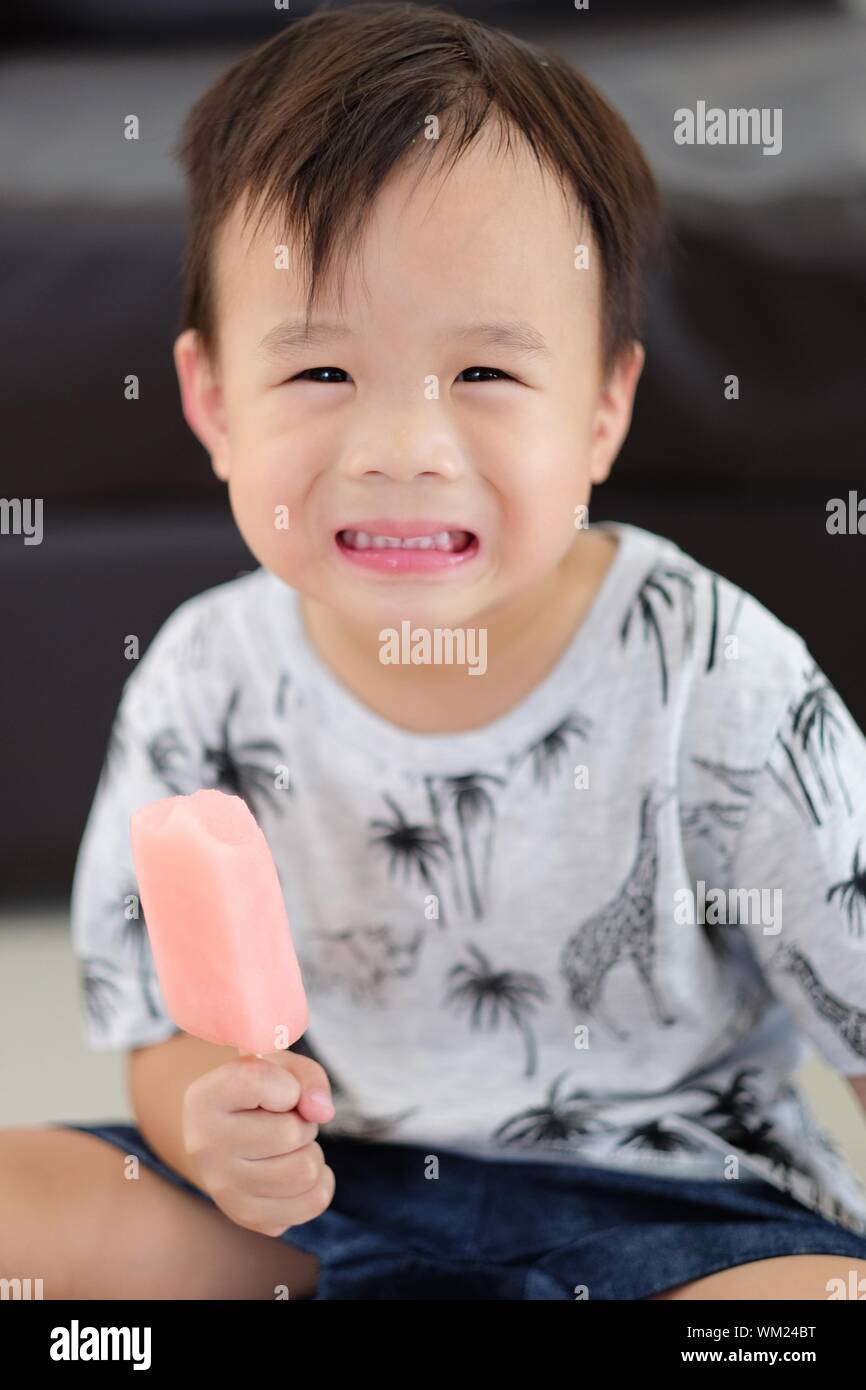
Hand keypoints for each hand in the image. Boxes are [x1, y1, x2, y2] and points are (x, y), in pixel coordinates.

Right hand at [182, 1049, 336, 1236]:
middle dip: (303, 1123)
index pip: (259, 1081)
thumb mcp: (280, 1067)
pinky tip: (296, 1168)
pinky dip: (320, 1182)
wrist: (227, 1133)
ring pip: (306, 1171)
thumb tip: (323, 1112)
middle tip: (285, 1121)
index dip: (286, 1083)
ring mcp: (224, 1189)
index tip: (277, 1090)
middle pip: (291, 1133)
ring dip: (312, 1152)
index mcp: (205, 1099)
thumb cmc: (259, 1093)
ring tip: (290, 1146)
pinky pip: (314, 1201)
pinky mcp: (248, 1216)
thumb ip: (307, 1077)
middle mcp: (205, 1147)